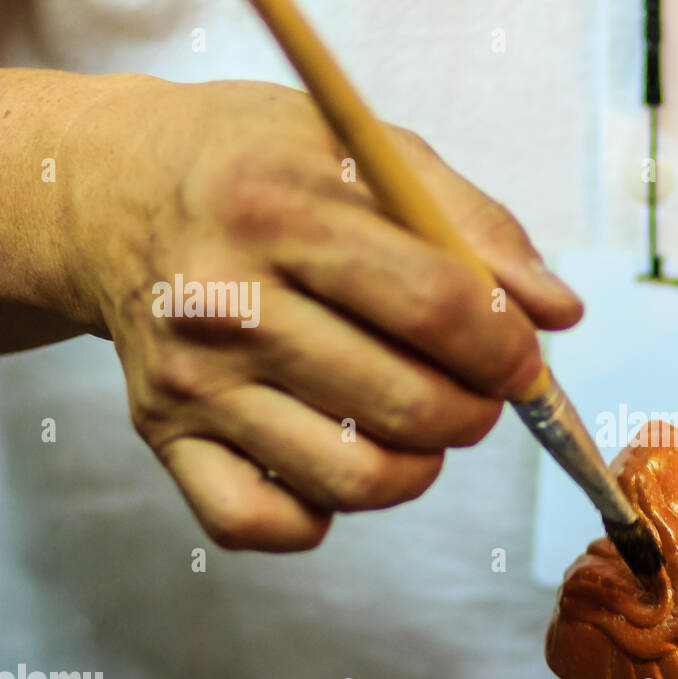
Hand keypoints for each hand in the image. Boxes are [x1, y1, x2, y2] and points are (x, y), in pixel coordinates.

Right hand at [35, 74, 581, 549]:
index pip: (435, 305)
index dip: (508, 346)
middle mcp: (225, 302)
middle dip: (478, 410)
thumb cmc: (260, 168)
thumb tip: (559, 314)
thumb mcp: (368, 151)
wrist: (113, 193)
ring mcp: (190, 380)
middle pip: (408, 405)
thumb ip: (477, 225)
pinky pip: (265, 523)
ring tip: (416, 418)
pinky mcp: (164, 438)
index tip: (525, 355)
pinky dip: (322, 513)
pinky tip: (336, 453)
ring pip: (355, 481)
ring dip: (419, 465)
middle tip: (477, 387)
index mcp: (280, 210)